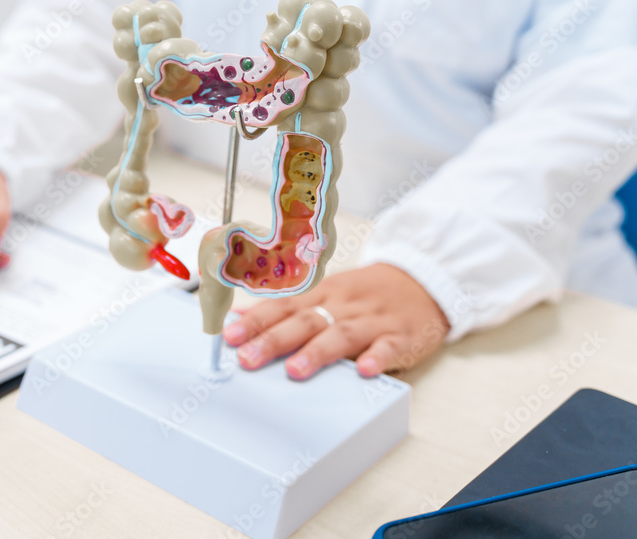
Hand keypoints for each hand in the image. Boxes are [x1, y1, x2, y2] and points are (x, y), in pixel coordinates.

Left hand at [222, 263, 449, 378]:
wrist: (421, 281)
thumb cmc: (364, 293)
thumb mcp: (323, 294)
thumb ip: (285, 308)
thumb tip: (240, 317)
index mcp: (321, 295)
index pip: (283, 307)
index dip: (256, 322)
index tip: (229, 337)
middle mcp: (342, 305)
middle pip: (305, 321)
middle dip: (275, 340)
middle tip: (248, 359)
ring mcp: (372, 320)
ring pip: (342, 334)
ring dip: (317, 352)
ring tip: (295, 370)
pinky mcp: (402, 336)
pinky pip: (389, 346)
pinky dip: (378, 358)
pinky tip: (366, 371)